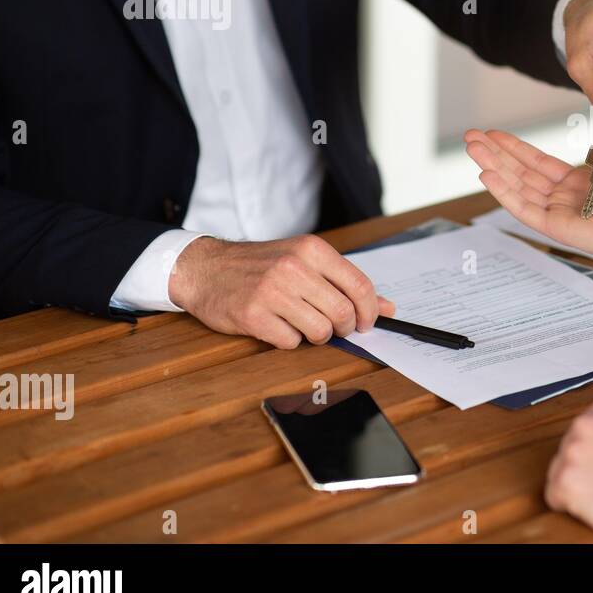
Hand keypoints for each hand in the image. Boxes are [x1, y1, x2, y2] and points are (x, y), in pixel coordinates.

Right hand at [168, 235, 395, 349]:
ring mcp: (272, 292)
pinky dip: (289, 340)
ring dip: (316, 335)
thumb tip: (388, 308)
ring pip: (320, 331)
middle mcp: (293, 267)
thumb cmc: (260, 266)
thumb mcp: (304, 261)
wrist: (204, 269)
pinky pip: (291, 342)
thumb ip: (345, 282)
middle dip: (343, 327)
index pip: (359, 286)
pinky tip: (276, 325)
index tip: (367, 323)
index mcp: (311, 250)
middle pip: (343, 313)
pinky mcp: (253, 315)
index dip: (370, 312)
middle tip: (332, 326)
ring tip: (300, 323)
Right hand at [464, 129, 592, 273]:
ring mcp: (562, 214)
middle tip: (471, 137)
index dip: (518, 149)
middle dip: (496, 154)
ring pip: (518, 188)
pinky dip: (504, 192)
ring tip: (471, 148)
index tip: (496, 134)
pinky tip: (486, 173)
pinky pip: (525, 209)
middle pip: (522, 174)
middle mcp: (569, 200)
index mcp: (586, 185)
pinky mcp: (559, 228)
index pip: (541, 165)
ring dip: (493, 167)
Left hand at [546, 395, 592, 542]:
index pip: (589, 421)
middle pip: (571, 444)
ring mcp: (574, 452)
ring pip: (559, 469)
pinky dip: (565, 503)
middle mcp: (588, 424)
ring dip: (574, 482)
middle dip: (583, 462)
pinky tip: (584, 507)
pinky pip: (553, 494)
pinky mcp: (566, 482)